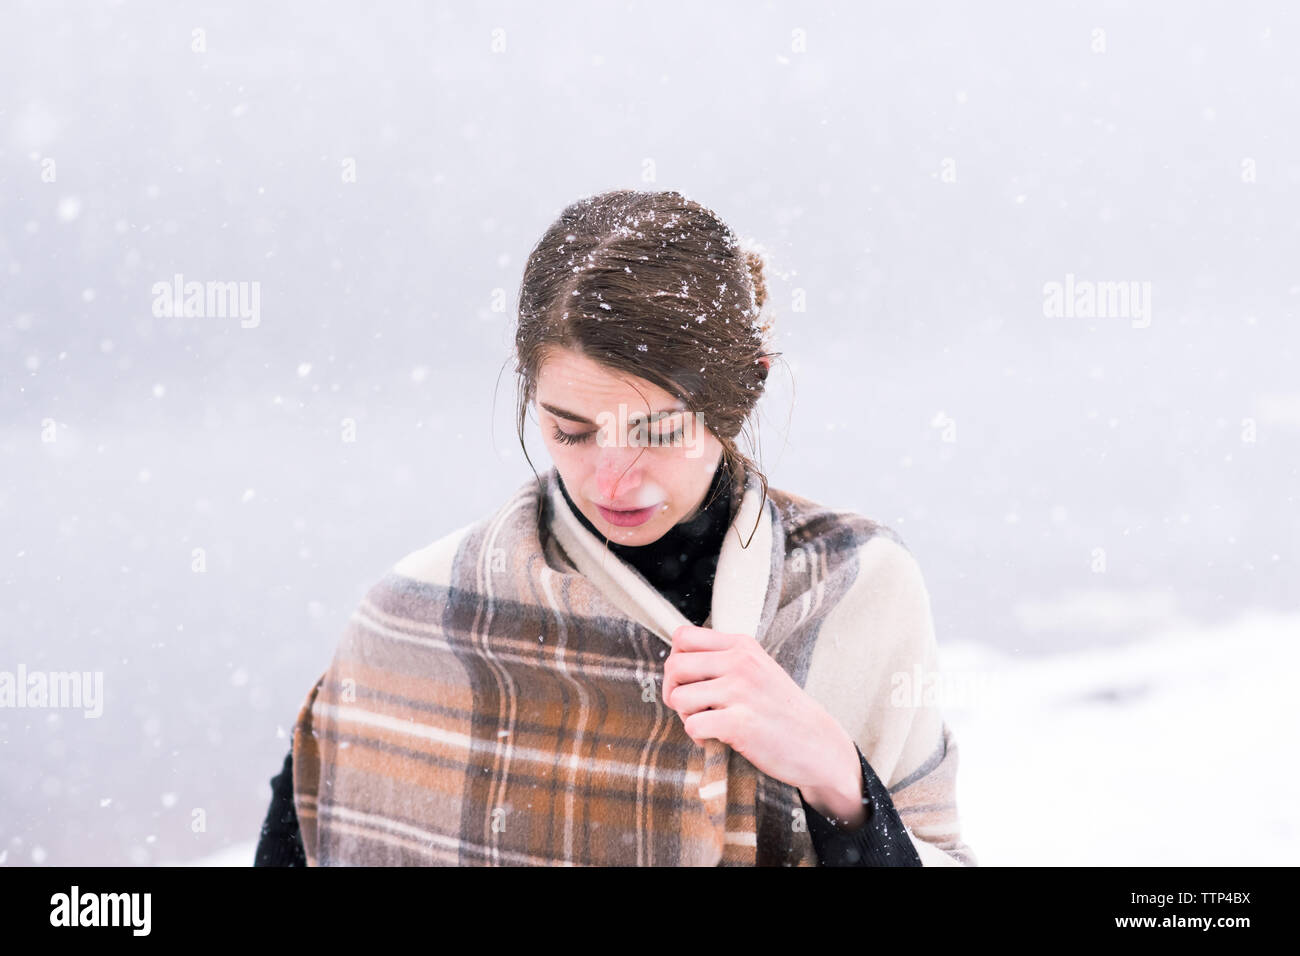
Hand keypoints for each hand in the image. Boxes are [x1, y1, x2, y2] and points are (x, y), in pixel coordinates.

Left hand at [663, 623, 864, 825]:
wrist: (817, 742)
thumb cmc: (782, 709)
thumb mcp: (757, 668)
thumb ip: (724, 660)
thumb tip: (677, 662)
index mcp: (741, 646)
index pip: (683, 637)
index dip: (676, 661)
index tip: (689, 681)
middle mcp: (740, 663)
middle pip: (674, 666)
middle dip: (674, 690)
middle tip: (691, 707)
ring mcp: (740, 691)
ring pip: (678, 697)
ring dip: (685, 716)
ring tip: (706, 722)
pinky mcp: (739, 723)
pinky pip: (692, 725)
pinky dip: (697, 736)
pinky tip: (714, 738)